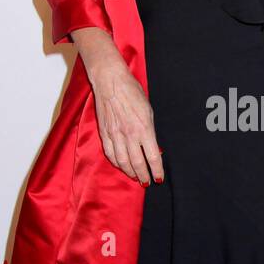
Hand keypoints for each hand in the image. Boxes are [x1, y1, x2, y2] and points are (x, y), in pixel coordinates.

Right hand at [73, 31, 163, 184]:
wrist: (110, 81)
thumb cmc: (132, 92)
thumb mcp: (148, 110)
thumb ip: (150, 131)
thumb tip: (152, 147)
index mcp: (144, 128)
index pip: (152, 157)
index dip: (157, 170)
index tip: (159, 177)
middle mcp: (129, 134)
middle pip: (137, 163)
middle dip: (143, 175)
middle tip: (147, 182)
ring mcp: (115, 135)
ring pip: (122, 162)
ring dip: (130, 172)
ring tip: (135, 176)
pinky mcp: (104, 133)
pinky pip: (110, 153)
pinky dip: (116, 163)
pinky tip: (121, 166)